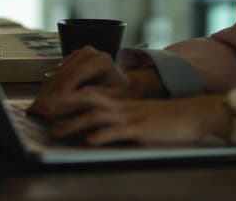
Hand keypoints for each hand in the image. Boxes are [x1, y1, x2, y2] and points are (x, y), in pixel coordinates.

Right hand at [28, 46, 161, 117]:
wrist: (129, 86)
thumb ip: (80, 105)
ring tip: (36, 107)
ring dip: (47, 91)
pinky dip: (51, 87)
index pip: (72, 77)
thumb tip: (52, 111)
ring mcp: (80, 53)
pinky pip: (58, 73)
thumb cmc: (122, 95)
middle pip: (62, 75)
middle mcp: (89, 52)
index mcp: (100, 60)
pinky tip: (45, 99)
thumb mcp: (106, 101)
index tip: (44, 107)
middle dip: (48, 94)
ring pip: (58, 74)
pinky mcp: (74, 58)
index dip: (57, 93)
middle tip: (34, 109)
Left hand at [48, 90, 230, 145]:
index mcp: (117, 101)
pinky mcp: (142, 129)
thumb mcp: (134, 116)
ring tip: (56, 131)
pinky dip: (103, 136)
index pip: (85, 93)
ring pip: (97, 115)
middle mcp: (120, 105)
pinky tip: (90, 141)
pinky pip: (120, 131)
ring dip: (74, 123)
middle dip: (60, 103)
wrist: (196, 113)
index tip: (43, 103)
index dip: (63, 97)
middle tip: (39, 110)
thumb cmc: (164, 118)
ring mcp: (131, 116)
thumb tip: (89, 129)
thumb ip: (113, 120)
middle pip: (85, 98)